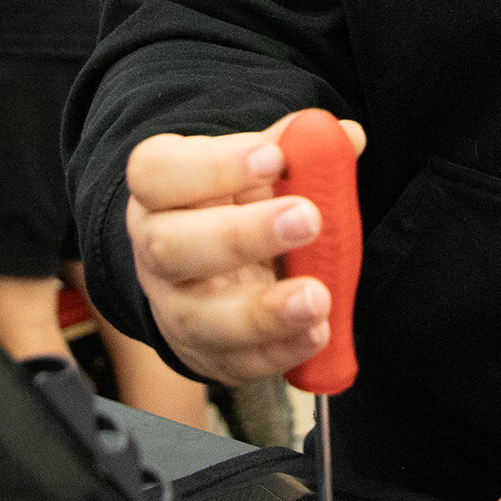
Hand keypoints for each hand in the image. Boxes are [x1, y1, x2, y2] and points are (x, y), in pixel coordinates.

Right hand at [125, 112, 366, 383]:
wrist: (215, 270)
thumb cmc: (234, 205)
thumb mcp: (258, 167)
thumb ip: (298, 148)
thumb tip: (344, 137)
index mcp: (160, 191)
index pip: (155, 173)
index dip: (213, 166)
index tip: (274, 158)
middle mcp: (156, 251)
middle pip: (171, 246)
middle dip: (241, 235)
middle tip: (308, 219)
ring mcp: (175, 309)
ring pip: (198, 318)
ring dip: (263, 311)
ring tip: (318, 296)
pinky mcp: (205, 355)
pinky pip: (235, 363)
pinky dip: (280, 351)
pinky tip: (318, 332)